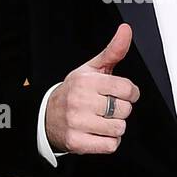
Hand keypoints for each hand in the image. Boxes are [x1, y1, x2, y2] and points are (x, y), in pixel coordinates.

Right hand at [45, 23, 140, 154]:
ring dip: (114, 127)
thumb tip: (126, 30)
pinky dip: (108, 142)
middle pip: (125, 110)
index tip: (122, 93)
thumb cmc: (74, 92)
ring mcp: (78, 123)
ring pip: (119, 129)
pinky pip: (110, 145)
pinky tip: (98, 133)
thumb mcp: (91, 69)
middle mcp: (80, 101)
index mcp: (86, 81)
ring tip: (101, 120)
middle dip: (120, 110)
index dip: (130, 93)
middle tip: (107, 107)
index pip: (127, 89)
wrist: (47, 116)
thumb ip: (112, 51)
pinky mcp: (77, 142)